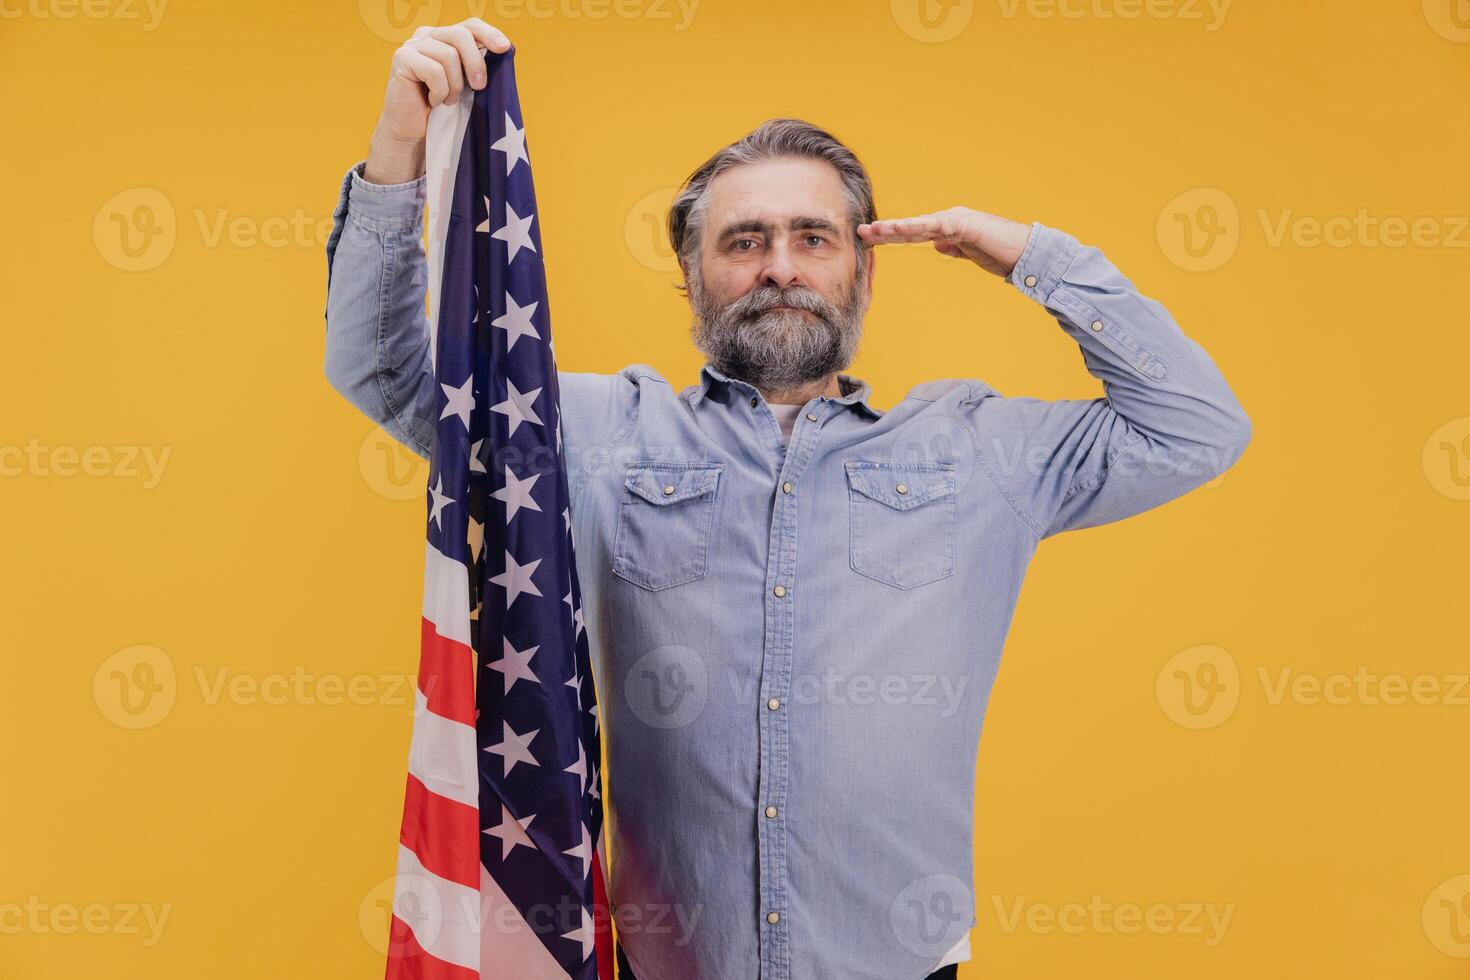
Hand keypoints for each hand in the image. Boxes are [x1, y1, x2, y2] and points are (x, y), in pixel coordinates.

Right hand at [364, 19, 511, 183]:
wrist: (414, 131)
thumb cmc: (443, 108)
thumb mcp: (466, 83)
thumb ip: (477, 64)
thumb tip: (504, 49)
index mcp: (444, 37)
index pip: (469, 25)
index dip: (488, 33)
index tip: (504, 48)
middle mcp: (427, 35)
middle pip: (460, 35)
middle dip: (475, 62)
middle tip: (480, 87)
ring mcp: (412, 45)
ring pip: (448, 56)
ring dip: (454, 85)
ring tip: (449, 100)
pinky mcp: (402, 58)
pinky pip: (434, 71)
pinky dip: (440, 91)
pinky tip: (433, 101)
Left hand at [857, 207, 1032, 277]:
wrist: (1025, 252)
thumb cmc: (1000, 253)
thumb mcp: (970, 253)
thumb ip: (954, 248)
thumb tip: (937, 245)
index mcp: (948, 227)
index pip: (914, 232)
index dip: (891, 235)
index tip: (870, 238)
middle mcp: (949, 219)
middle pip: (912, 226)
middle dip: (886, 230)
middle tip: (861, 231)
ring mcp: (957, 219)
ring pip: (920, 224)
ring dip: (897, 228)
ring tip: (877, 230)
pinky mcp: (966, 224)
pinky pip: (938, 227)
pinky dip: (920, 228)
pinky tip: (905, 230)